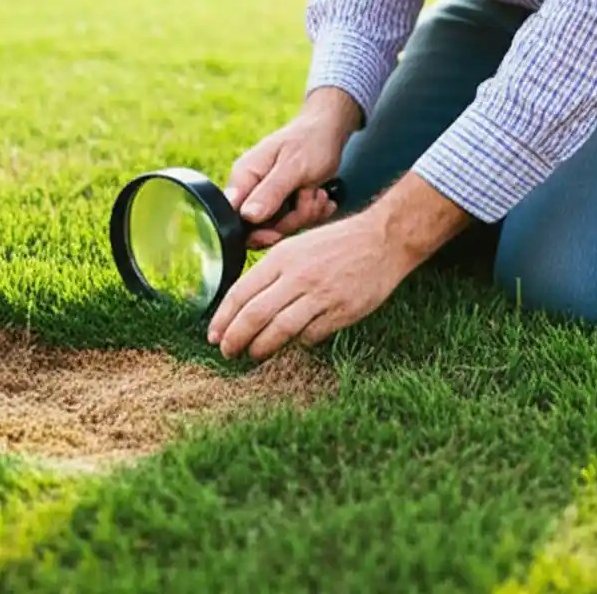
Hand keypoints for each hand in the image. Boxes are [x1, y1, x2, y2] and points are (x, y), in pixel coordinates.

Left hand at [207, 173, 470, 359]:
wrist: (382, 240)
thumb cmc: (335, 245)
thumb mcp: (296, 247)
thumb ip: (271, 273)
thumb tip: (243, 304)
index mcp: (282, 258)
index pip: (240, 293)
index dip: (223, 319)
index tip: (214, 336)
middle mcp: (298, 276)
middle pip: (255, 315)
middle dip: (235, 339)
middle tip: (227, 352)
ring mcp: (321, 295)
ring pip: (280, 330)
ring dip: (261, 348)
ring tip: (252, 355)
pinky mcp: (342, 311)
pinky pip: (311, 336)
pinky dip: (299, 342)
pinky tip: (294, 343)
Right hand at [225, 87, 360, 248]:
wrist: (328, 132)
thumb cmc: (309, 142)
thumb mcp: (292, 166)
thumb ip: (270, 192)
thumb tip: (247, 216)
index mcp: (244, 177)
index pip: (233, 217)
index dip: (254, 231)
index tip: (279, 230)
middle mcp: (251, 191)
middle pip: (260, 229)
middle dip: (291, 221)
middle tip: (310, 197)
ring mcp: (268, 200)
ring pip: (283, 228)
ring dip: (308, 213)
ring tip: (318, 191)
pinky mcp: (284, 207)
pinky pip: (297, 224)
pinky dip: (314, 213)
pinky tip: (321, 195)